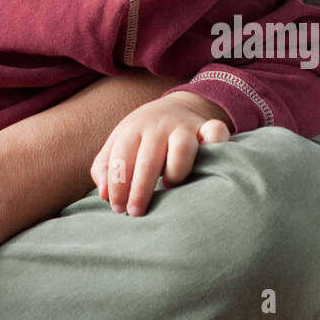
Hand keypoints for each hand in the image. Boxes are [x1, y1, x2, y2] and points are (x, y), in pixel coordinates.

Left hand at [89, 92, 231, 216]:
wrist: (176, 107)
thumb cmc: (142, 136)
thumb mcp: (119, 144)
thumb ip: (104, 167)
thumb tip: (103, 195)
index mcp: (133, 129)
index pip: (121, 158)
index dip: (118, 185)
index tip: (118, 208)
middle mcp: (158, 126)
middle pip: (149, 159)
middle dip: (140, 189)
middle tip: (136, 212)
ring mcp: (184, 126)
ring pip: (182, 147)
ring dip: (176, 171)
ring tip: (169, 185)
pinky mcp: (207, 127)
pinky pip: (216, 132)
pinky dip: (216, 144)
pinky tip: (207, 164)